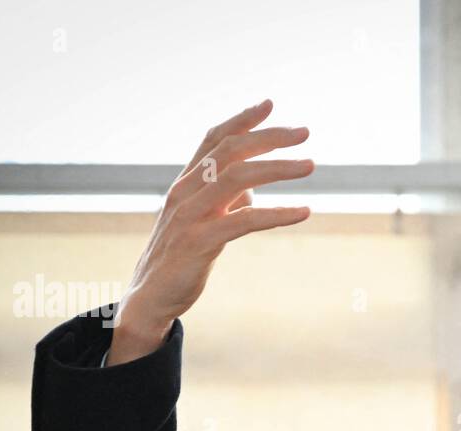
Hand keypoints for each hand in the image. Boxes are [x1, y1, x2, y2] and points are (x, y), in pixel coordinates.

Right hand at [108, 99, 313, 364]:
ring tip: (309, 165)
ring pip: (237, 178)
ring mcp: (190, 215)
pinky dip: (277, 213)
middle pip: (230, 151)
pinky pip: (244, 220)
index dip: (241, 119)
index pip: (214, 139)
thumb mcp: (203, 221)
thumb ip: (225, 201)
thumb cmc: (180, 257)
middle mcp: (186, 192)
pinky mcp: (199, 242)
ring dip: (278, 168)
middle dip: (269, 137)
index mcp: (187, 183)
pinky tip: (304, 212)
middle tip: (305, 132)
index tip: (271, 104)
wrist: (150, 296)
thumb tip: (253, 190)